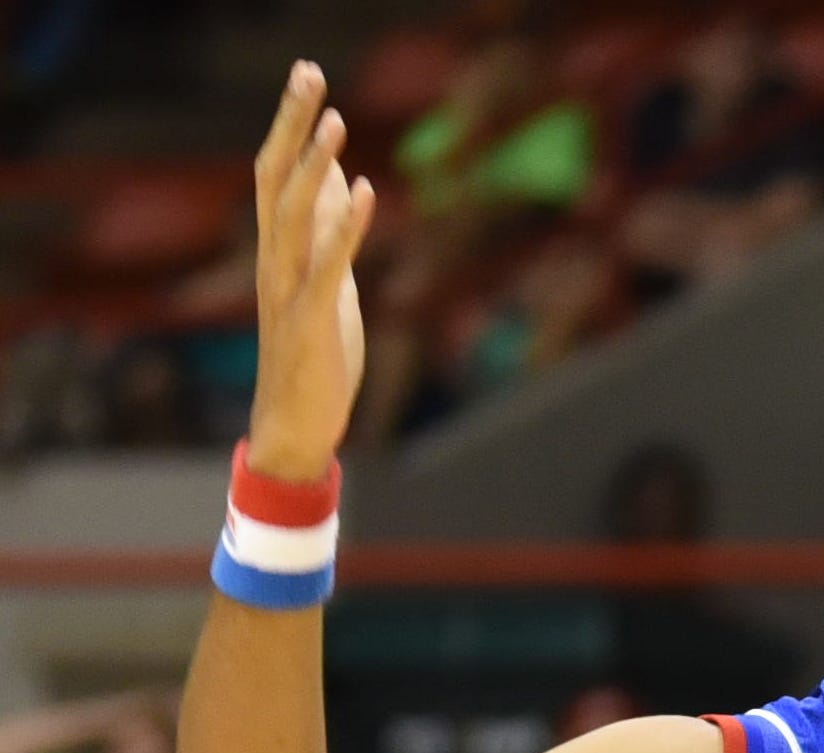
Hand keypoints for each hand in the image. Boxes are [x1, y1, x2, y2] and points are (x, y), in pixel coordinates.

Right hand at [248, 61, 376, 480]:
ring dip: (315, 165)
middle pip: (274, 178)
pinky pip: (327, 265)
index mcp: (276, 252)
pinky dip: (346, 226)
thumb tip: (342, 182)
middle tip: (309, 72)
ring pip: (292, 214)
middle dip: (292, 125)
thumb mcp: (328, 282)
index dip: (289, 126)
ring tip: (337, 120)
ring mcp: (287, 289)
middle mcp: (273, 261)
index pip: (274, 174)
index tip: (308, 78)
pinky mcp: (310, 319)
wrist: (295, 425)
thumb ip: (330, 233)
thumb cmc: (313, 355)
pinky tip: (366, 191)